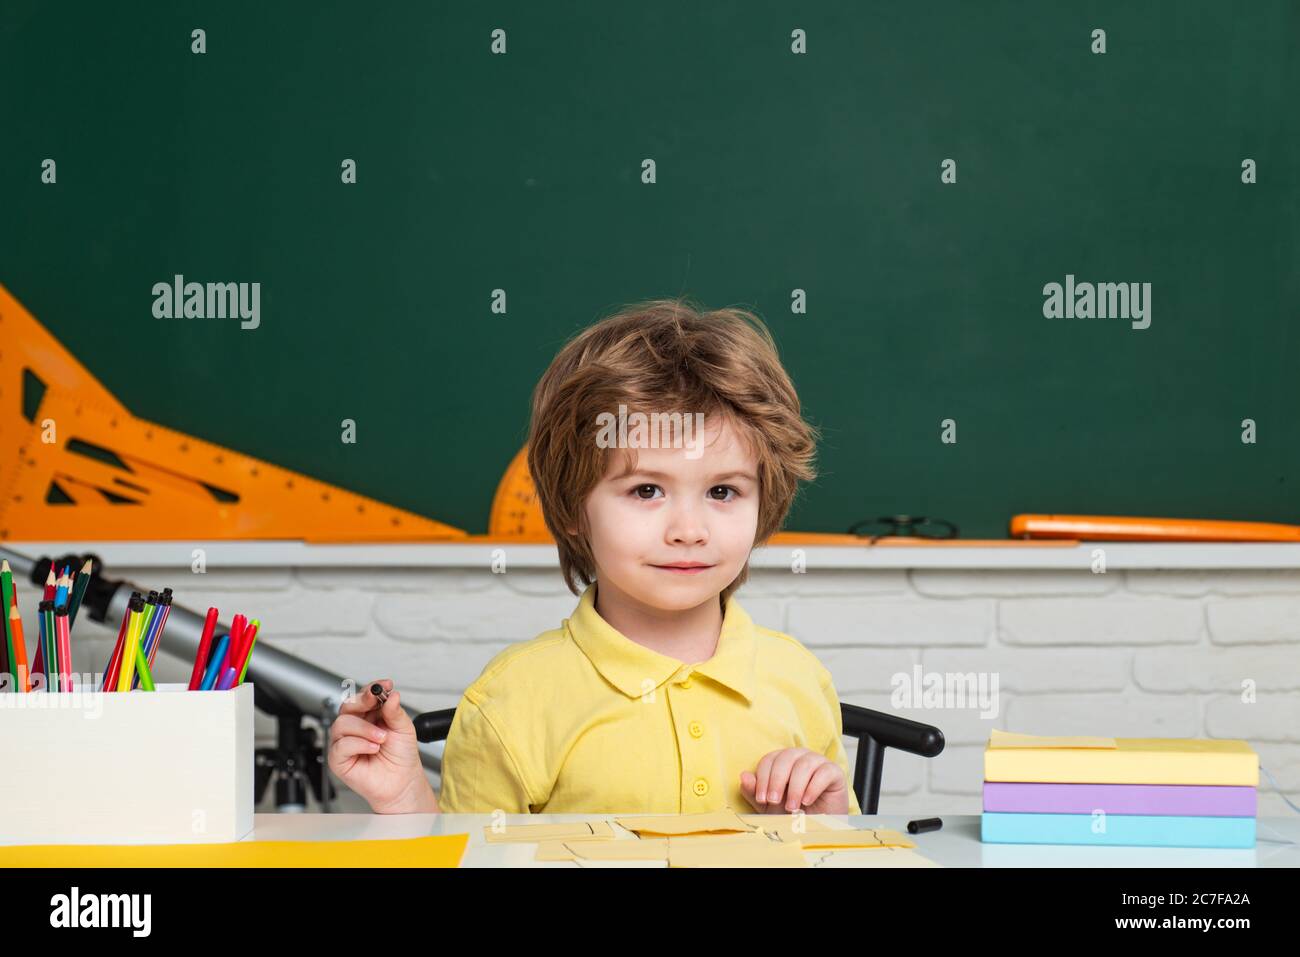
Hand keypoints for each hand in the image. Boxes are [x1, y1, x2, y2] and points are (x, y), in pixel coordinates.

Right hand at [327, 678, 437, 812]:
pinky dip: (359, 744)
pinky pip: (341, 745)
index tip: (385, 685)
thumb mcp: (404, 728)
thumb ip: (395, 711)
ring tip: (381, 738)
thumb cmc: (401, 756)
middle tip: (377, 704)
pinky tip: (373, 748)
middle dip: (363, 702)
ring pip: (342, 723)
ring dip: (364, 728)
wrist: (402, 782)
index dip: (372, 689)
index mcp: (369, 716)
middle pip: (347, 705)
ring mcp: (344, 742)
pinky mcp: (338, 759)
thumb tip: (391, 695)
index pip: (363, 696)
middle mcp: (354, 726)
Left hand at [740, 747, 849, 814]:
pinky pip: (823, 772)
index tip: (761, 798)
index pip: (769, 760)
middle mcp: (800, 756)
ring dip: (795, 787)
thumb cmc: (792, 812)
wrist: (818, 826)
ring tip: (792, 807)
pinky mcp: (834, 771)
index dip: (763, 778)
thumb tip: (743, 776)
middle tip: (774, 801)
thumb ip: (754, 792)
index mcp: (782, 760)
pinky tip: (807, 801)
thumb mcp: (768, 806)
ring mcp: (818, 761)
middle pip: (785, 758)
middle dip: (777, 781)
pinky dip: (813, 787)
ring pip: (804, 765)